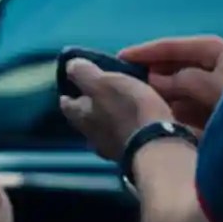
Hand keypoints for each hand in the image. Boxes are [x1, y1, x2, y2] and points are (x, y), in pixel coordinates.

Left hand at [59, 59, 174, 160]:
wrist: (156, 146)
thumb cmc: (128, 109)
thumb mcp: (104, 82)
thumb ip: (84, 73)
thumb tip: (70, 66)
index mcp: (80, 116)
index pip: (66, 103)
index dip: (70, 91)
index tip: (75, 81)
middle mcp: (90, 136)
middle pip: (84, 118)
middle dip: (91, 106)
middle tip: (103, 90)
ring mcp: (110, 149)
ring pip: (104, 129)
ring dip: (110, 118)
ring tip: (124, 104)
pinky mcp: (131, 155)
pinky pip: (124, 137)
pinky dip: (128, 128)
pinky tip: (139, 122)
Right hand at [119, 35, 222, 134]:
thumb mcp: (213, 84)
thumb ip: (182, 79)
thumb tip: (154, 79)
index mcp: (219, 52)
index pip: (175, 46)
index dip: (147, 51)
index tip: (119, 58)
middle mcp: (219, 70)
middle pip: (178, 70)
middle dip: (153, 77)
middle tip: (124, 85)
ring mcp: (221, 95)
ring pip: (182, 94)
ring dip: (163, 98)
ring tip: (138, 104)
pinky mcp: (222, 120)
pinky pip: (192, 114)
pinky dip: (176, 116)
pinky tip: (160, 121)